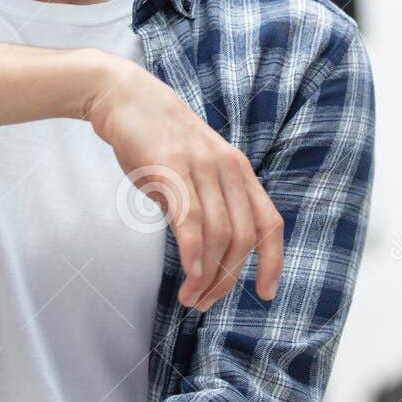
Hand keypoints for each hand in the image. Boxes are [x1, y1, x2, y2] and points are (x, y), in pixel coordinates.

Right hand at [84, 55, 284, 310]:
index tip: (267, 293)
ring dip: (206, 274)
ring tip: (191, 298)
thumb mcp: (198, 169)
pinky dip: (193, 252)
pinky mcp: (171, 169)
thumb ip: (210, 204)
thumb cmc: (160, 141)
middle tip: (205, 303)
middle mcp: (228, 169)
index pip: (270, 223)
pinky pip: (190, 218)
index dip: (273, 261)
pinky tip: (188, 274)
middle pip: (243, 237)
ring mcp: (200, 168)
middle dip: (228, 278)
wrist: (128, 98)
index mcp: (240, 172)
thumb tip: (209, 253)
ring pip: (218, 234)